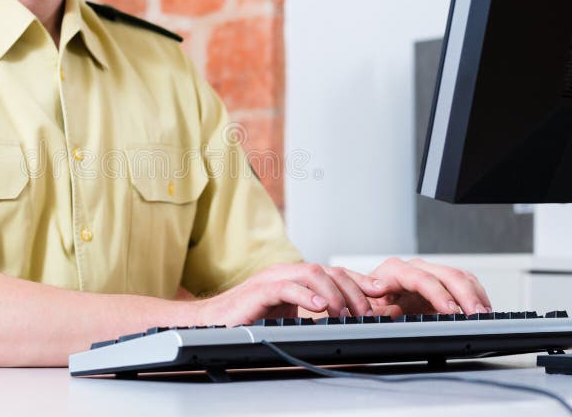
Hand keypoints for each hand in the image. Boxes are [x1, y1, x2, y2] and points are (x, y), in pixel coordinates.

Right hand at [194, 262, 387, 326]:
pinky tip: (319, 308)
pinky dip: (306, 296)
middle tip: (368, 311)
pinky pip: (287, 288)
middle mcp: (286, 272)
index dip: (360, 281)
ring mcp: (272, 279)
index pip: (334, 273)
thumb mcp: (286, 315)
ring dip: (334, 294)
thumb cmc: (246, 319)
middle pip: (329, 271)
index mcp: (295, 276)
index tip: (382, 292)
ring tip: (346, 313)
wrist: (211, 322)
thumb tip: (342, 317)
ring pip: (312, 274)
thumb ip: (310, 310)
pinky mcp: (258, 291)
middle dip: (354, 290)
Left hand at [366, 257, 491, 316]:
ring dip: (475, 295)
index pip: (419, 277)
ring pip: (458, 276)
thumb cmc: (367, 305)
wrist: (370, 303)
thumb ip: (377, 311)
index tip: (451, 310)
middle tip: (477, 315)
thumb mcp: (365, 310)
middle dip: (464, 294)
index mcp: (393, 271)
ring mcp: (429, 274)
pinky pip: (464, 284)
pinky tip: (483, 310)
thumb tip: (392, 311)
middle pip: (445, 274)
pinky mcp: (441, 285)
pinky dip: (476, 296)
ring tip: (484, 315)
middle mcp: (413, 268)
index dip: (437, 293)